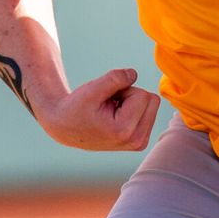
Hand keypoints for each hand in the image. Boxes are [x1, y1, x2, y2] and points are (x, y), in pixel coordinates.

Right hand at [37, 68, 160, 151]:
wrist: (66, 127)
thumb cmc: (77, 107)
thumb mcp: (92, 89)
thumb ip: (115, 78)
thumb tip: (134, 74)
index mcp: (125, 131)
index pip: (142, 94)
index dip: (122, 90)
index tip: (105, 101)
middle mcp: (137, 141)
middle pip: (151, 100)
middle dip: (130, 96)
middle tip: (109, 105)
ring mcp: (140, 143)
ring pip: (152, 105)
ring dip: (132, 102)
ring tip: (111, 111)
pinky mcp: (140, 141)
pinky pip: (150, 111)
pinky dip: (134, 110)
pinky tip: (116, 118)